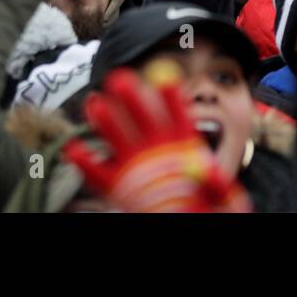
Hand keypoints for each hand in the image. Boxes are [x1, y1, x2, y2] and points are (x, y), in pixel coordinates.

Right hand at [62, 61, 251, 212]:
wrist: (185, 218)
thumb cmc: (202, 205)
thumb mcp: (221, 195)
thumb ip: (217, 184)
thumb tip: (213, 176)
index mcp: (182, 144)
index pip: (177, 117)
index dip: (171, 99)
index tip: (166, 81)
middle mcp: (157, 150)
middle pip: (143, 120)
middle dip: (131, 100)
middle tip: (119, 79)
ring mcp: (137, 165)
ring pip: (119, 139)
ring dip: (106, 122)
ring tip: (95, 103)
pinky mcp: (119, 186)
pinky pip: (99, 174)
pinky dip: (86, 163)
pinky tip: (75, 149)